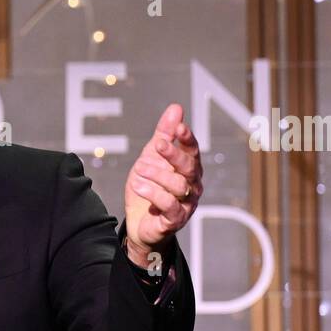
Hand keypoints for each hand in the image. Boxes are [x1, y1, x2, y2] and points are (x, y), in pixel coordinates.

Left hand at [124, 102, 202, 262]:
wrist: (138, 222)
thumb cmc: (149, 188)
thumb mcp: (151, 157)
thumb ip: (163, 134)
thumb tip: (176, 108)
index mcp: (189, 168)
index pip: (193, 150)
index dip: (186, 138)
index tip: (177, 127)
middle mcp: (193, 185)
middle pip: (190, 167)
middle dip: (174, 154)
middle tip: (157, 144)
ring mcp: (186, 203)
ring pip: (179, 185)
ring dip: (157, 175)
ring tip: (139, 169)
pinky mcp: (175, 219)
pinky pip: (169, 205)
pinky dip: (153, 193)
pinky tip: (138, 185)